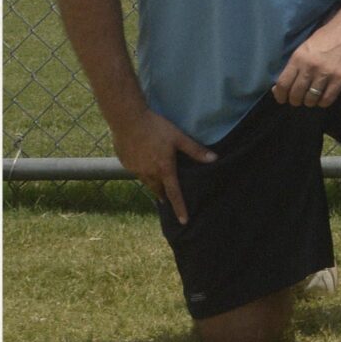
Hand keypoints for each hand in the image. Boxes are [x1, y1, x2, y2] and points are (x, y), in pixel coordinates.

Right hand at [112, 108, 216, 223]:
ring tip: (158, 186)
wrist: (128, 120)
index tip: (184, 221)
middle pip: (158, 190)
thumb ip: (195, 150)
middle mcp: (149, 173)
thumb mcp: (179, 137)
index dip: (180, 208)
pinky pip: (136, 172)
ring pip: (146, 182)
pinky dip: (142, 171)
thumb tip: (214, 159)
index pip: (174, 193)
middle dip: (164, 197)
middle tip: (168, 201)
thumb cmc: (156, 127)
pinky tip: (144, 163)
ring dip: (153, 185)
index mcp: (164, 169)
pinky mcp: (126, 163)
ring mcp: (135, 169)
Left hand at [271, 9, 340, 110]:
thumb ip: (295, 65)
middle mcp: (310, 67)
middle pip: (296, 94)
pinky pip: (327, 99)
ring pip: (311, 99)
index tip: (282, 99)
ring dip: (310, 102)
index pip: (283, 84)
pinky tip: (324, 96)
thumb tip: (281, 86)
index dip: (280, 95)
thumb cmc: (327, 36)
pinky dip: (323, 102)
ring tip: (313, 98)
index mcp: (298, 58)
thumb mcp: (305, 47)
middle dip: (295, 101)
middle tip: (299, 99)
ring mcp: (326, 73)